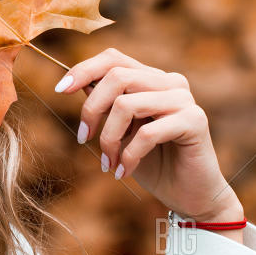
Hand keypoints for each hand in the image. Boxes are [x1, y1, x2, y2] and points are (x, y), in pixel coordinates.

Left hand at [54, 47, 242, 221]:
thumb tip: (75, 82)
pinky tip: (124, 172)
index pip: (114, 59)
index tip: (60, 90)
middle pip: (117, 77)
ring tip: (108, 163)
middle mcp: (170, 82)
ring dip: (108, 138)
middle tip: (83, 140)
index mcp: (152, 80)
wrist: (188, 194)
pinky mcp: (195, 121)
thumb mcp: (121, 132)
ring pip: (127, 104)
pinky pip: (148, 132)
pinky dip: (128, 155)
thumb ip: (106, 106)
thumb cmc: (153, 163)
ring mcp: (184, 100)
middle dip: (91, 110)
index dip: (84, 70)